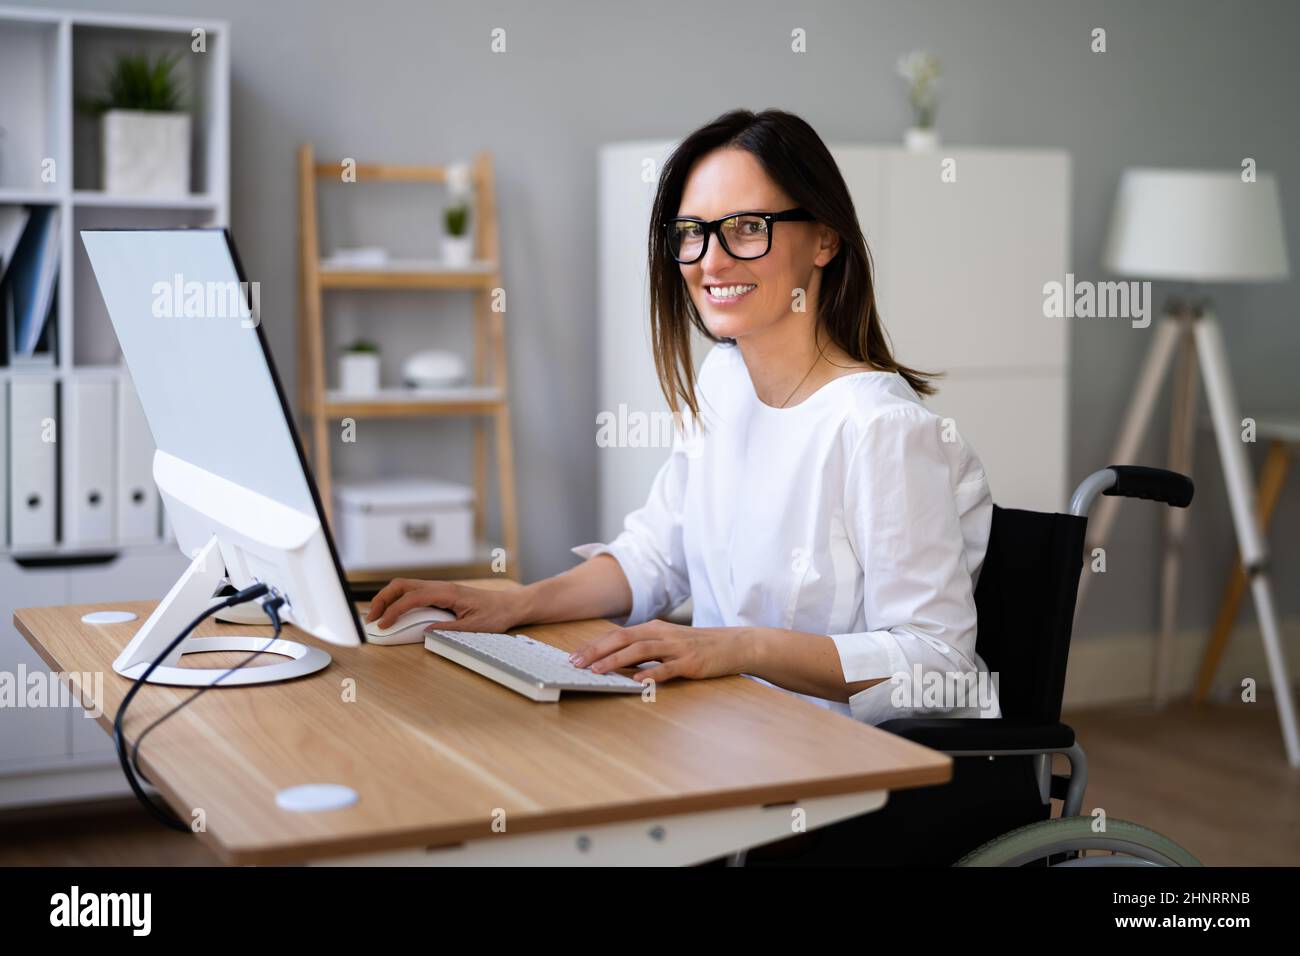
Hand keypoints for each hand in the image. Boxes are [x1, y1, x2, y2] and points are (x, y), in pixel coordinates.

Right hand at [365, 578, 526, 633]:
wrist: (510, 605)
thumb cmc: (496, 614)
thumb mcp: (473, 627)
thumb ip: (448, 629)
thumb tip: (425, 632)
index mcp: (447, 592)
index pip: (412, 598)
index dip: (394, 611)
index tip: (383, 624)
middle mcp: (441, 586)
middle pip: (402, 585)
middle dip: (382, 600)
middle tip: (371, 619)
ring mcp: (440, 588)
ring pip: (406, 587)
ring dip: (388, 599)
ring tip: (377, 617)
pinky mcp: (440, 593)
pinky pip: (414, 592)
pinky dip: (399, 600)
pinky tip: (394, 612)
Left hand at [569, 621, 750, 682]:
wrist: (735, 644)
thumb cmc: (699, 647)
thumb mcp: (669, 643)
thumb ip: (645, 649)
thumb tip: (616, 661)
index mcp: (654, 628)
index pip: (617, 634)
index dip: (594, 645)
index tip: (574, 656)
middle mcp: (662, 634)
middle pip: (623, 638)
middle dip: (596, 651)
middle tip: (575, 663)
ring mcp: (676, 647)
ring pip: (640, 650)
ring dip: (615, 661)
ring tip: (597, 671)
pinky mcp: (690, 662)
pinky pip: (667, 668)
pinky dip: (651, 674)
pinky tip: (638, 681)